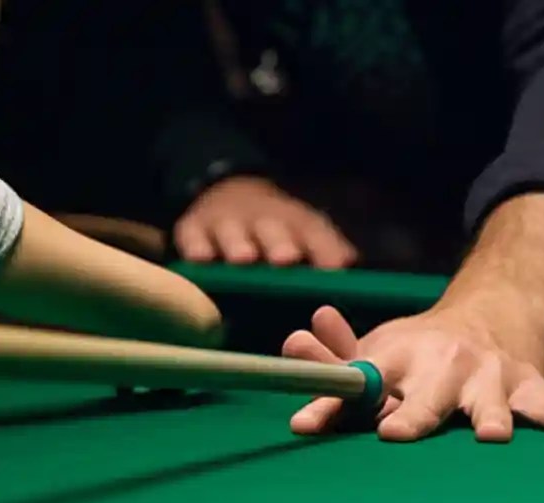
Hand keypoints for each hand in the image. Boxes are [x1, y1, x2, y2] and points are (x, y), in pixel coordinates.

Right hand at [174, 176, 356, 268]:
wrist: (230, 193)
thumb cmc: (277, 230)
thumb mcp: (305, 233)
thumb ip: (328, 250)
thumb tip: (349, 265)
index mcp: (297, 224)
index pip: (316, 233)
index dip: (325, 248)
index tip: (335, 267)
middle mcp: (264, 220)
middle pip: (275, 231)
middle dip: (280, 243)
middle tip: (286, 258)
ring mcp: (227, 223)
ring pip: (234, 232)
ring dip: (239, 244)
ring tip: (243, 259)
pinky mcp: (194, 228)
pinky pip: (193, 237)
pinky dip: (196, 246)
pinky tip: (201, 259)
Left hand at [282, 305, 543, 442]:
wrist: (493, 312)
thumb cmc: (420, 351)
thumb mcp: (375, 351)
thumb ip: (333, 362)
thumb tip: (291, 347)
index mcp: (400, 358)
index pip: (361, 383)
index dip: (333, 402)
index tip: (307, 425)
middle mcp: (444, 365)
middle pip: (427, 396)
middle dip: (414, 414)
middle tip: (396, 433)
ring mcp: (489, 376)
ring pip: (491, 400)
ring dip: (491, 416)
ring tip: (492, 436)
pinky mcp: (529, 385)